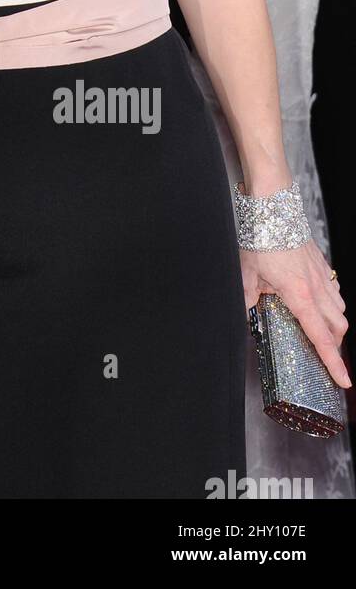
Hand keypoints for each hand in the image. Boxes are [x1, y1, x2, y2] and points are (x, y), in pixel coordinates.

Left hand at [240, 243, 350, 387]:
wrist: (274, 208)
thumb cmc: (261, 239)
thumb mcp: (246, 273)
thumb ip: (246, 298)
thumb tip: (245, 313)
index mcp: (299, 295)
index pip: (320, 337)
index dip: (333, 362)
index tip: (343, 379)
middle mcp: (317, 288)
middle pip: (338, 327)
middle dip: (335, 345)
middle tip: (324, 356)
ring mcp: (322, 275)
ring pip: (340, 309)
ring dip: (334, 324)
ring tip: (318, 330)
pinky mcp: (322, 265)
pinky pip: (335, 291)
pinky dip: (331, 302)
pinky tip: (316, 302)